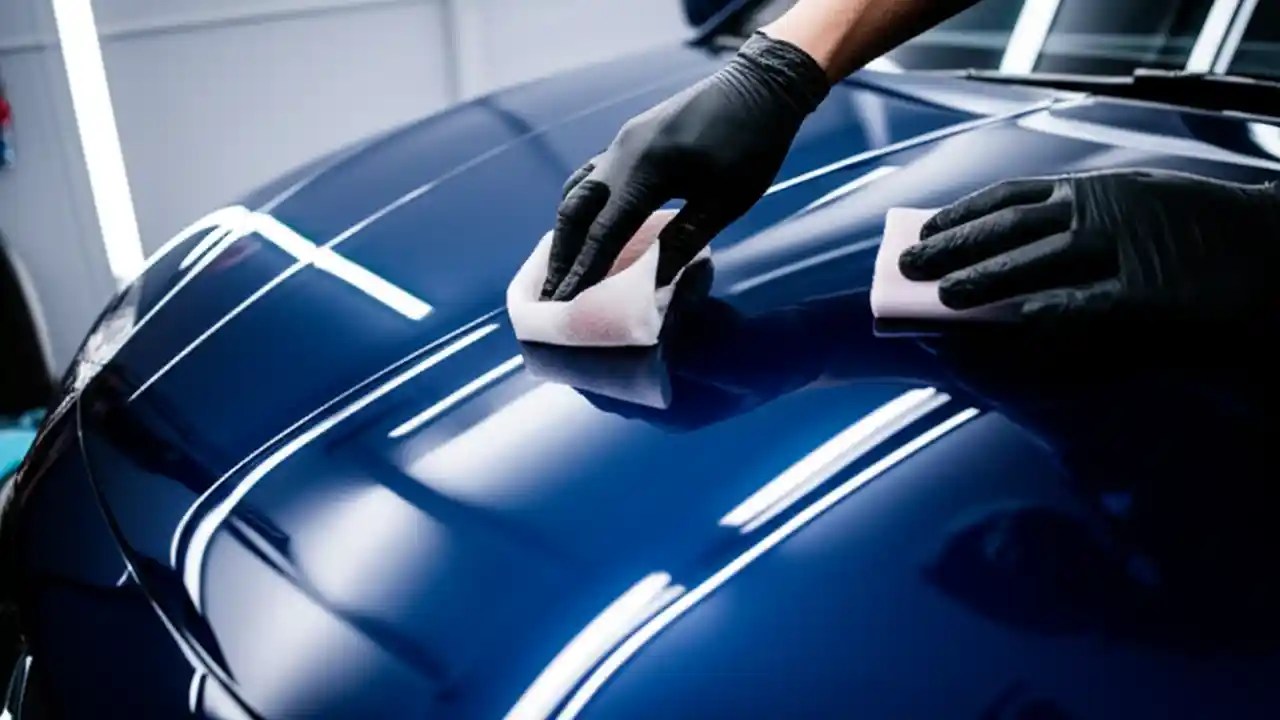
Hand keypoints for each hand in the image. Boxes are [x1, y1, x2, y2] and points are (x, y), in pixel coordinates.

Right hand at [541, 32, 829, 299]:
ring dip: (567, 230)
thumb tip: (653, 282)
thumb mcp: (726, 201)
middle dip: (563, 254)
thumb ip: (684, 240)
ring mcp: (623, 142)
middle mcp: (623, 154)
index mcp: (647, 172)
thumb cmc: (752, 146)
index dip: (584, 270)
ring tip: (561, 265)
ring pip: (578, 190)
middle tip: (551, 292)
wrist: (760, 86)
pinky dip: (581, 205)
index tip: (563, 301)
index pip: (605, 232)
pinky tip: (585, 224)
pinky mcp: (631, 137)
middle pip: (577, 211)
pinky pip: (592, 175)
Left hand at [899, 170, 1279, 321]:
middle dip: (955, 247)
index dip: (964, 213)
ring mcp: (1127, 251)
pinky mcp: (1149, 296)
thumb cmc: (1202, 241)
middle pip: (1010, 228)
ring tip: (941, 297)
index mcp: (1100, 188)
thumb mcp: (1140, 210)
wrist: (1277, 260)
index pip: (1013, 195)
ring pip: (1034, 265)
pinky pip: (1083, 305)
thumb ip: (1080, 228)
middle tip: (907, 265)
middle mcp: (1105, 212)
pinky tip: (1009, 320)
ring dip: (982, 281)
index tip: (925, 227)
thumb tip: (1013, 269)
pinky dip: (1045, 311)